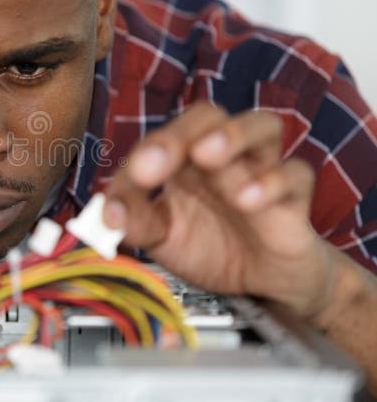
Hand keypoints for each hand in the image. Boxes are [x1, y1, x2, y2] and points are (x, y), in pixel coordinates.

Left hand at [104, 102, 334, 318]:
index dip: (134, 166)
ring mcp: (261, 170)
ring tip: (206, 155)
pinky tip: (247, 200)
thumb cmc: (210, 246)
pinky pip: (295, 174)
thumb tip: (105, 217)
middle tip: (152, 164)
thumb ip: (135, 222)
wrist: (262, 285)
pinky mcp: (294, 198)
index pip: (157, 142)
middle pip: (207, 116)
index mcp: (184, 159)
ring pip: (262, 125)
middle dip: (177, 135)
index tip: (117, 202)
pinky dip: (272, 182)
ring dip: (232, 135)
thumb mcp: (162, 237)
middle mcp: (223, 155)